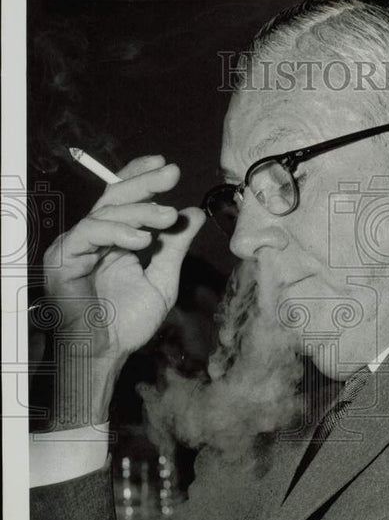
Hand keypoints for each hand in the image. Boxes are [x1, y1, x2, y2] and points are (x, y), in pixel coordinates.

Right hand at [43, 155, 205, 366]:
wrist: (106, 352)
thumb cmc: (129, 322)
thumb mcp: (162, 278)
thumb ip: (174, 246)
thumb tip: (194, 213)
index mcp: (114, 238)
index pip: (125, 198)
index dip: (142, 177)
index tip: (167, 167)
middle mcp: (93, 237)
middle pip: (115, 197)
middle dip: (144, 183)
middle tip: (171, 173)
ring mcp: (76, 245)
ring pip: (105, 212)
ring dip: (140, 211)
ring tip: (168, 218)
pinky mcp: (64, 258)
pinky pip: (89, 233)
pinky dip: (117, 232)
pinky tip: (142, 240)